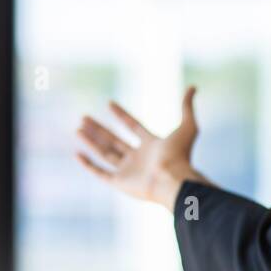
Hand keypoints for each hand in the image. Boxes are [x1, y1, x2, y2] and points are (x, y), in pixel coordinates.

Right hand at [75, 86, 210, 207]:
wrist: (173, 179)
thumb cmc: (181, 154)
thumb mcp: (187, 125)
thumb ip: (187, 106)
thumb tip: (193, 87)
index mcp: (153, 145)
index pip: (134, 126)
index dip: (122, 115)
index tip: (109, 103)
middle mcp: (139, 158)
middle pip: (115, 140)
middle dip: (99, 128)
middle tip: (84, 117)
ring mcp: (129, 171)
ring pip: (105, 153)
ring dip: (91, 141)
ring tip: (78, 128)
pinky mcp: (120, 183)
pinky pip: (100, 172)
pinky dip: (88, 164)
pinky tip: (77, 153)